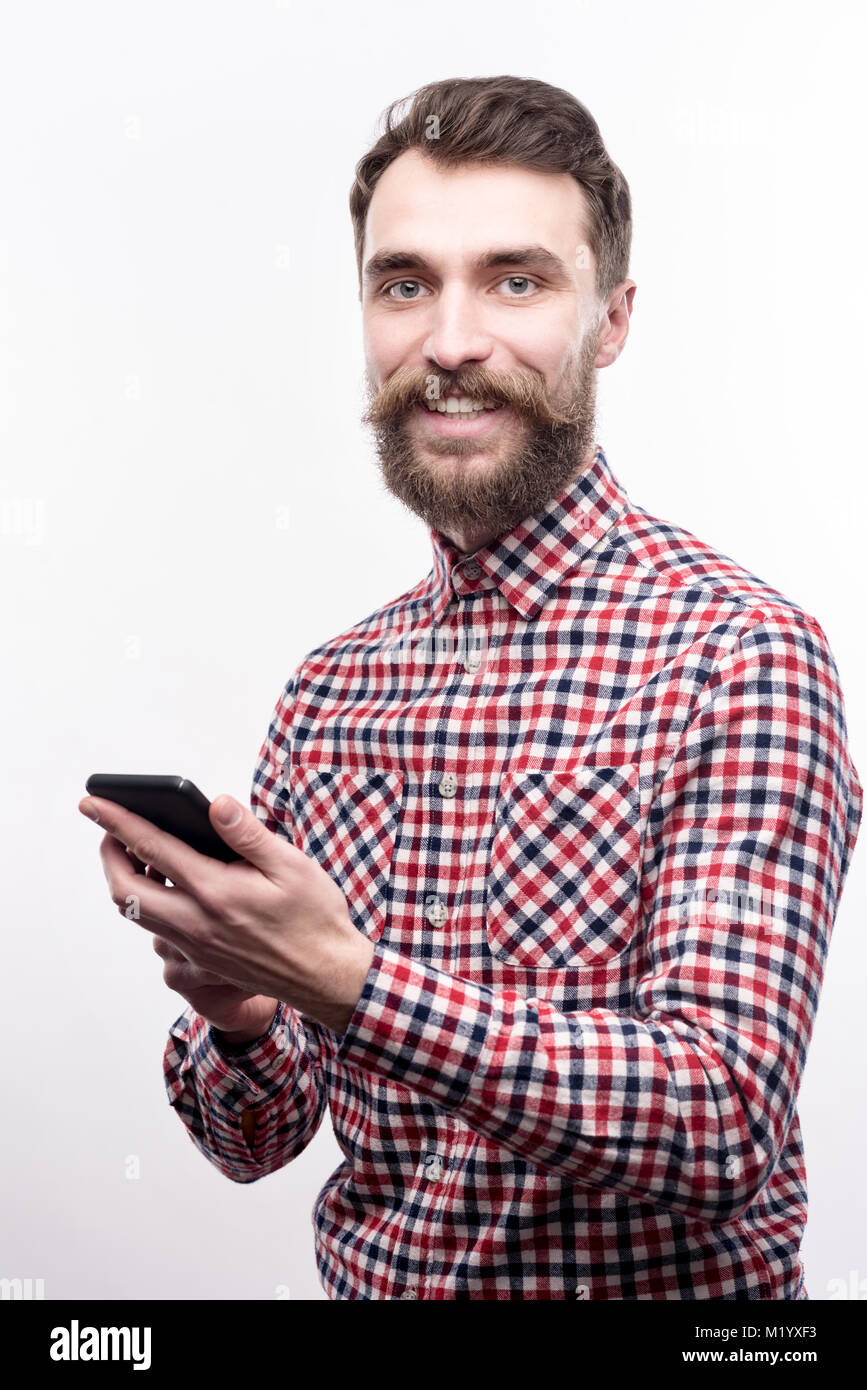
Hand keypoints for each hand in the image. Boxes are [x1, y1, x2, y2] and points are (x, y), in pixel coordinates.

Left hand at [78, 793, 374, 1034]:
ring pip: (135, 911)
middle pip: (124, 888)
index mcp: (216, 893)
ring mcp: (194, 945)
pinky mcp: (200, 959)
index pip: (151, 849)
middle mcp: (195, 922)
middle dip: (108, 853)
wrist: (327, 977)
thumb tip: (215, 804)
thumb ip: (248, 834)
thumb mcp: (292, 866)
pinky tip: (167, 882)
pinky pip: (155, 927)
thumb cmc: (315, 918)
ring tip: (135, 849)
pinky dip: (146, 900)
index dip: (117, 822)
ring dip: (124, 878)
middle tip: (110, 827)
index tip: (93, 802)